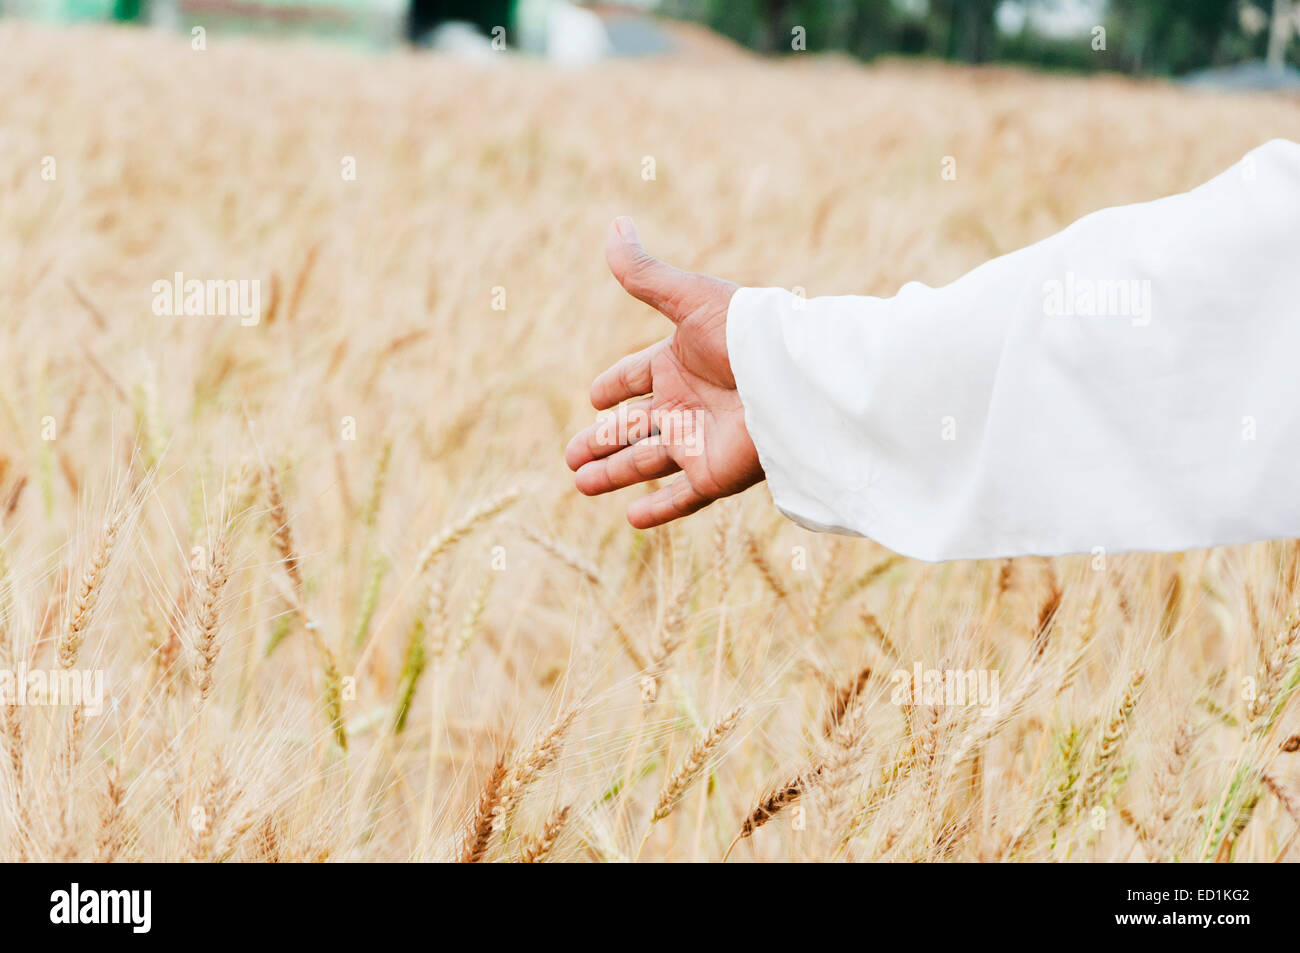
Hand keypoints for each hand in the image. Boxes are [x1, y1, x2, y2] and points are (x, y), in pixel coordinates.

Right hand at [565, 217, 763, 528]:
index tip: (593, 396)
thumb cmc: (743, 332)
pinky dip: (657, 510)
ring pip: (644, 462)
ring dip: (612, 474)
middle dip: (601, 440)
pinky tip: (631, 520)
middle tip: (569, 456)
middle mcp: (686, 404)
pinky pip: (681, 497)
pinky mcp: (715, 473)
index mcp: (678, 362)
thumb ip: (644, 273)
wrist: (792, 378)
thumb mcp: (687, 300)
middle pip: (633, 426)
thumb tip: (614, 226)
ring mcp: (699, 440)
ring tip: (580, 484)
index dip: (615, 385)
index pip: (637, 377)